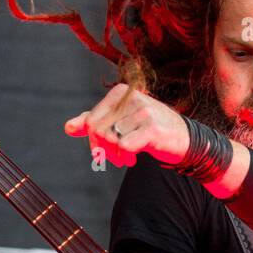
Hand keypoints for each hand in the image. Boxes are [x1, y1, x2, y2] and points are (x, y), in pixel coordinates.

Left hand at [64, 83, 190, 169]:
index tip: (102, 151)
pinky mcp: (153, 128)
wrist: (184, 138)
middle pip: (97, 130)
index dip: (92, 140)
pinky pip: (124, 145)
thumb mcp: (121, 121)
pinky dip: (125, 156)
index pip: (91, 120)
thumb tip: (68, 127)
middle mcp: (131, 98)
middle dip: (102, 150)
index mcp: (120, 93)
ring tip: (126, 159)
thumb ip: (94, 122)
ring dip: (115, 155)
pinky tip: (132, 159)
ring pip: (110, 139)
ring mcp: (143, 112)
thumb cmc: (149, 129)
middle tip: (115, 158)